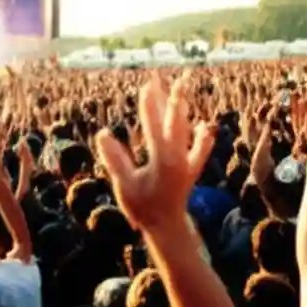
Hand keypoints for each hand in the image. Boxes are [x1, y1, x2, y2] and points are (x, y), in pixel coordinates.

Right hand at [95, 73, 214, 232]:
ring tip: (178, 92)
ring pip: (185, 131)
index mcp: (162, 159)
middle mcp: (178, 157)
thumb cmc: (143, 208)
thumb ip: (115, 159)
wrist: (167, 228)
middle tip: (164, 78)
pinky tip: (204, 126)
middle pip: (173, 121)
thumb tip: (102, 133)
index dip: (149, 105)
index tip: (146, 86)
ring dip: (180, 111)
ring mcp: (187, 163)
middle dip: (167, 98)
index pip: (153, 126)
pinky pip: (200, 150)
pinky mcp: (191, 170)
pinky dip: (202, 138)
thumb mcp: (124, 185)